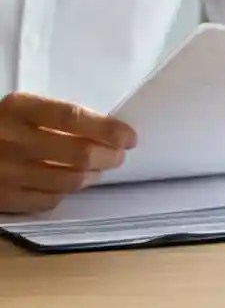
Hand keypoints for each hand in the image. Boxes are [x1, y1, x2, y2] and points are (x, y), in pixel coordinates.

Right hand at [0, 93, 137, 213]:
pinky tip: (67, 184)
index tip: (129, 137)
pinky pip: (48, 200)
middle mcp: (9, 139)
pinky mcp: (0, 198)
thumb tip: (109, 132)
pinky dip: (65, 193)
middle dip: (108, 157)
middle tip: (117, 156)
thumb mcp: (21, 108)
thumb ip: (56, 117)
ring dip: (92, 177)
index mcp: (17, 107)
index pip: (72, 117)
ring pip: (68, 181)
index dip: (107, 129)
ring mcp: (3, 172)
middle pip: (78, 154)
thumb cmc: (0, 124)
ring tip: (97, 170)